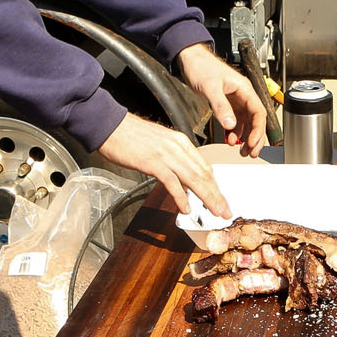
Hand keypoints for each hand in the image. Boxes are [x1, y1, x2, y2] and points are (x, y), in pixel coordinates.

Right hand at [96, 114, 226, 216]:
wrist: (111, 125)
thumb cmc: (131, 135)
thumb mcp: (161, 143)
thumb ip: (174, 158)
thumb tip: (182, 179)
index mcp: (182, 142)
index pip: (204, 167)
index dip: (214, 185)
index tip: (220, 198)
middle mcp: (178, 147)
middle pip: (204, 175)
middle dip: (217, 195)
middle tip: (225, 210)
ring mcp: (167, 154)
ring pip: (194, 179)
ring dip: (207, 197)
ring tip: (215, 211)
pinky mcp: (153, 162)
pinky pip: (172, 182)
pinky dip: (180, 197)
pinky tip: (186, 208)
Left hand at [177, 45, 266, 155]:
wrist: (189, 58)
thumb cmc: (201, 67)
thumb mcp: (210, 87)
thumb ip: (221, 106)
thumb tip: (230, 125)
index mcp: (244, 89)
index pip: (258, 113)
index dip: (258, 130)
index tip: (252, 143)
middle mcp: (242, 95)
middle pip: (255, 120)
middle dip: (254, 138)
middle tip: (251, 153)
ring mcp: (235, 100)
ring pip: (246, 122)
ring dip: (244, 137)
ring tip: (240, 150)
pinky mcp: (226, 103)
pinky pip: (235, 120)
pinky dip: (234, 131)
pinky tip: (230, 139)